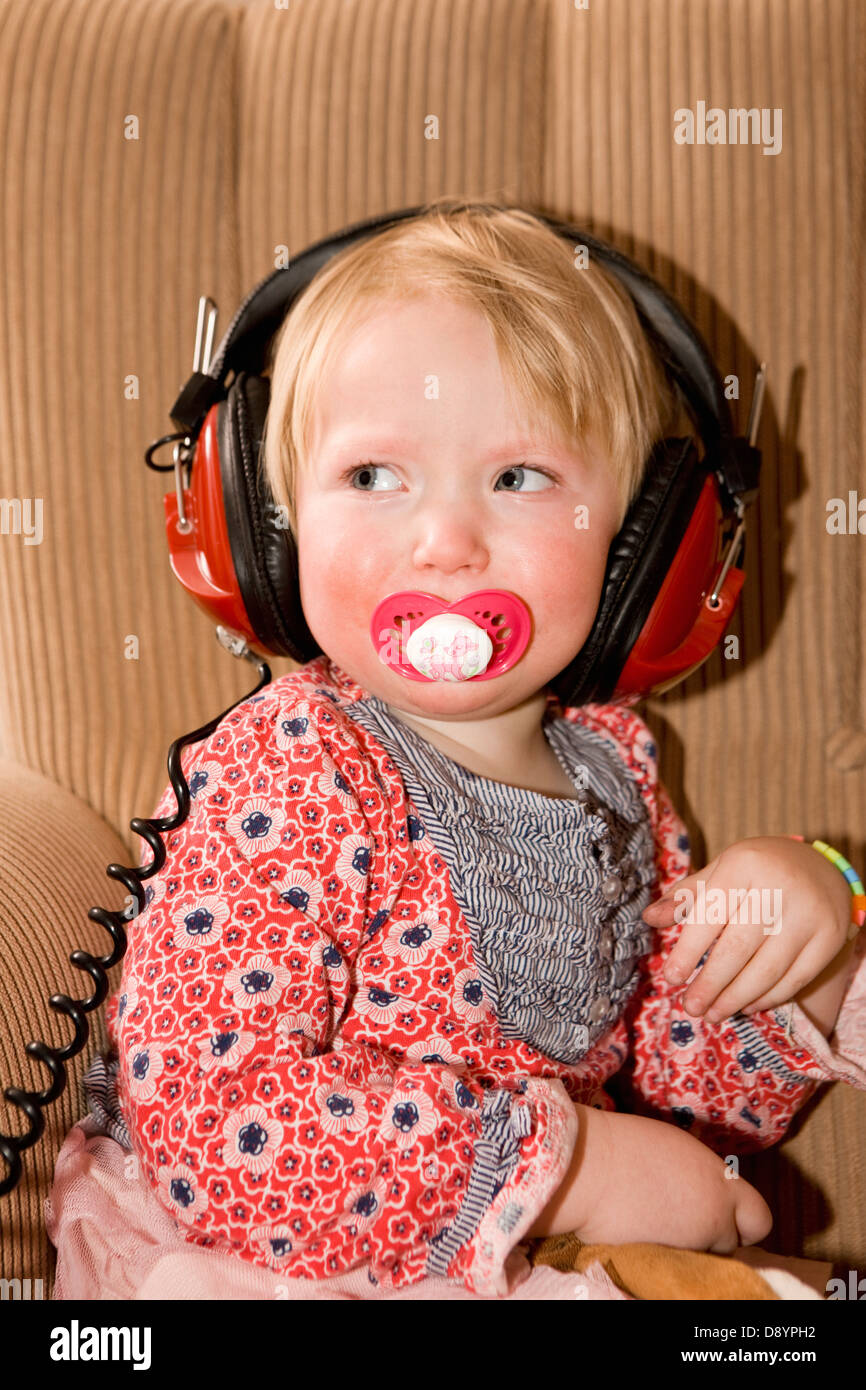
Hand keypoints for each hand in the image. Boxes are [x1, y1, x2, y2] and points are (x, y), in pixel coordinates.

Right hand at [527, 1103, 772, 1253]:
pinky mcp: (662, 1266)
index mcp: (720, 1185)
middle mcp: (713, 1220)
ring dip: (685, 1249)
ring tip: (653, 1228)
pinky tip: (639, 1239)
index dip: (741, 1221)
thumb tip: (704, 1190)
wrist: (585, 1168)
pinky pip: (673, 1269)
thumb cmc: (623, 1146)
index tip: (722, 1216)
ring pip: (699, 1260)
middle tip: (680, 1223)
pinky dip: (661, 1260)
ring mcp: (689, 1247)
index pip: (759, 1220)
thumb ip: (702, 1176)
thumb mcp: (678, 1150)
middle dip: (711, 1239)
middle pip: (728, 1245)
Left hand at [642, 836, 852, 1024]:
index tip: (671, 978)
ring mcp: (810, 914)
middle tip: (690, 1007)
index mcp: (745, 863)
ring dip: (735, 999)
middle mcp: (780, 887)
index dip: (688, 951)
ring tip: (712, 1013)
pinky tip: (746, 1005)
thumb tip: (649, 918)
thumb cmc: (756, 871)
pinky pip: (795, 979)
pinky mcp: (830, 939)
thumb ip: (685, 896)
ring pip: (767, 970)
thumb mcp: (719, 871)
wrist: (819, 867)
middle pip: (738, 948)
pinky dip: (767, 997)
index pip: (710, 915)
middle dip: (710, 984)